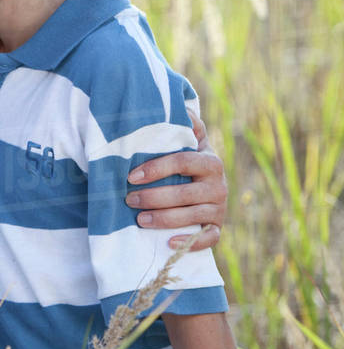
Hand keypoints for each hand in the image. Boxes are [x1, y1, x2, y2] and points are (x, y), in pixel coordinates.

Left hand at [126, 113, 226, 251]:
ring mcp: (219, 209)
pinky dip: (189, 242)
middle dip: (154, 197)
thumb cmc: (187, 162)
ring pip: (192, 216)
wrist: (208, 186)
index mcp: (210, 161)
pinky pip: (208, 238)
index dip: (156, 169)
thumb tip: (180, 106)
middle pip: (184, 193)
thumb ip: (184, 125)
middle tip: (129, 200)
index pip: (183, 162)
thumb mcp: (188, 141)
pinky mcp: (217, 228)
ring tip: (139, 219)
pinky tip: (168, 242)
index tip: (131, 176)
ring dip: (164, 219)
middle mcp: (218, 186)